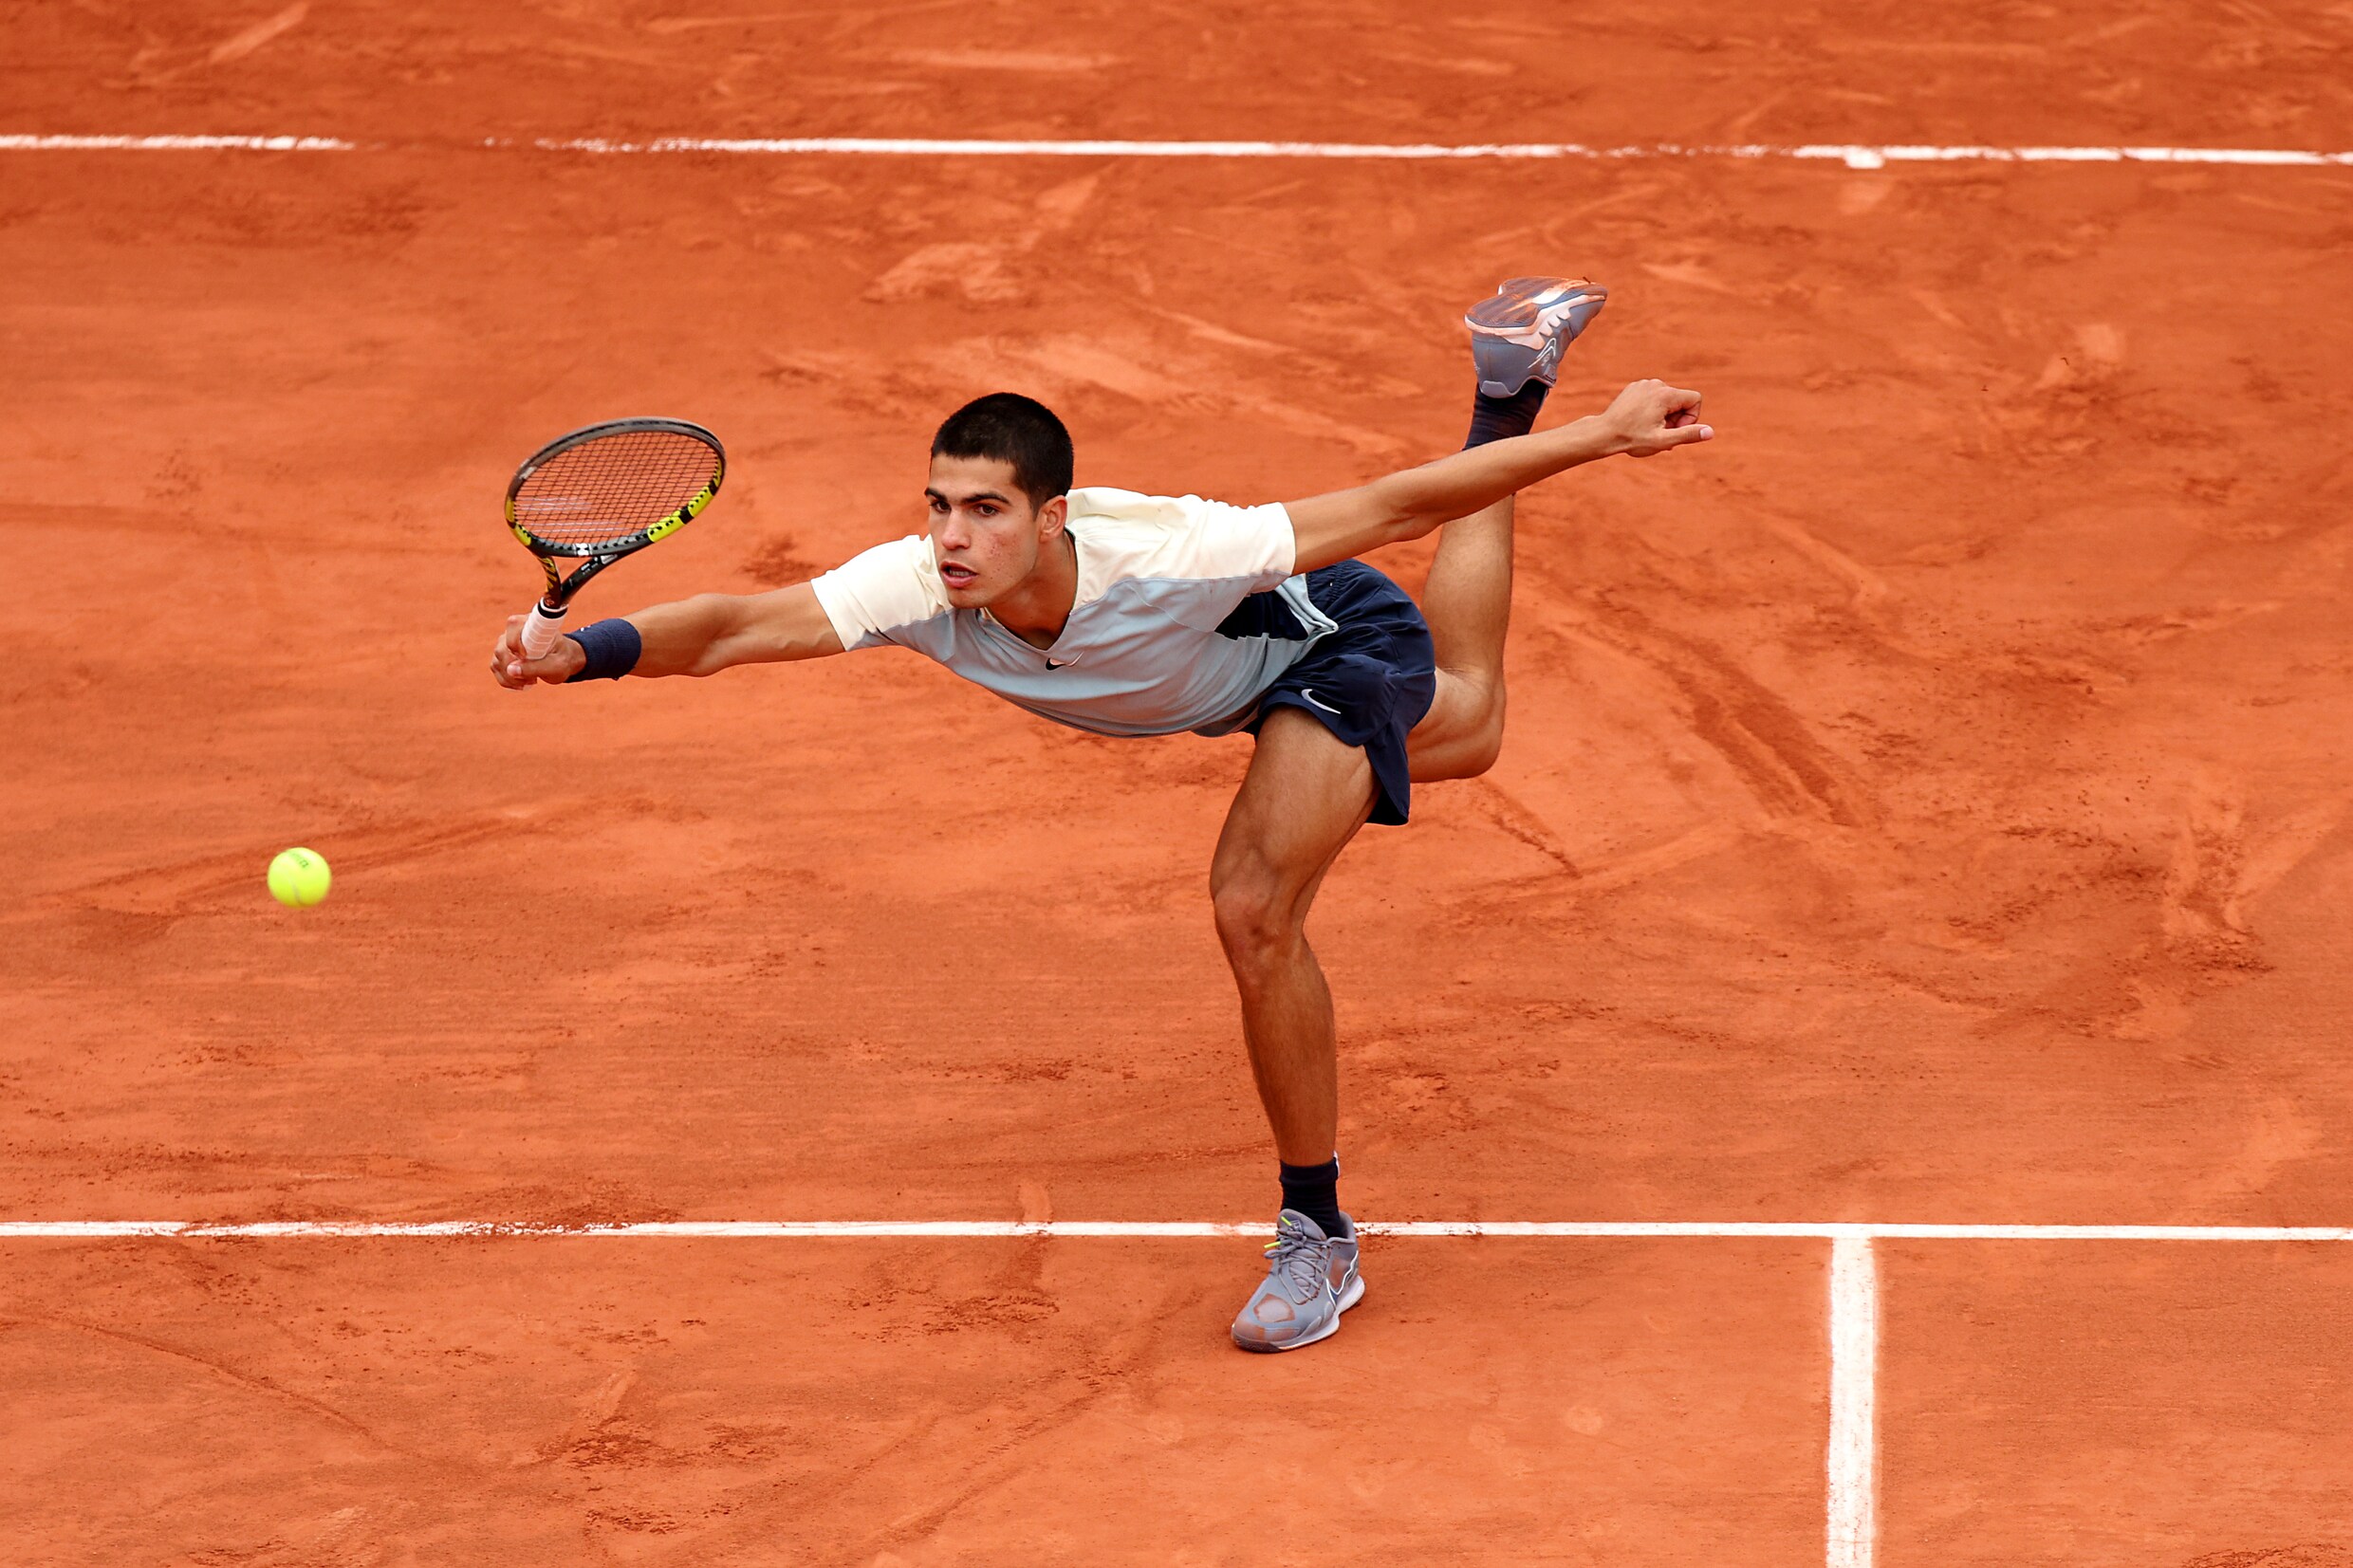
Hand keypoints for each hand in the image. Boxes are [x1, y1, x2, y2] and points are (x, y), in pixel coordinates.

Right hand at [489, 614, 585, 688]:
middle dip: (515, 669)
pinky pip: (495, 668)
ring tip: (532, 680)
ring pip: (497, 661)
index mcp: (532, 624)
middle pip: (501, 649)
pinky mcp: (501, 654)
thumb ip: (536, 668)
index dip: (515, 642)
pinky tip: (522, 683)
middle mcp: (515, 629)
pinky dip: (507, 680)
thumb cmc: (562, 658)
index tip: (525, 656)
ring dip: (512, 678)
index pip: (514, 624)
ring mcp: (505, 641)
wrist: (562, 660)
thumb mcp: (556, 666)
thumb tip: (511, 670)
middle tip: (533, 679)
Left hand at [1599, 379, 1713, 457]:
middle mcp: (1656, 384)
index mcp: (1666, 394)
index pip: (1695, 400)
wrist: (1603, 433)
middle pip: (1681, 400)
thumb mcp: (1663, 441)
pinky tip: (1639, 421)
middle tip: (1659, 433)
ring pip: (1667, 400)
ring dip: (1664, 415)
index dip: (1691, 417)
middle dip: (1676, 418)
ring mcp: (1644, 384)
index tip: (1675, 430)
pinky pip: (1653, 397)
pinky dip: (1652, 409)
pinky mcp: (1635, 387)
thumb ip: (1688, 435)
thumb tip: (1710, 432)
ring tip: (1648, 428)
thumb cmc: (1632, 438)